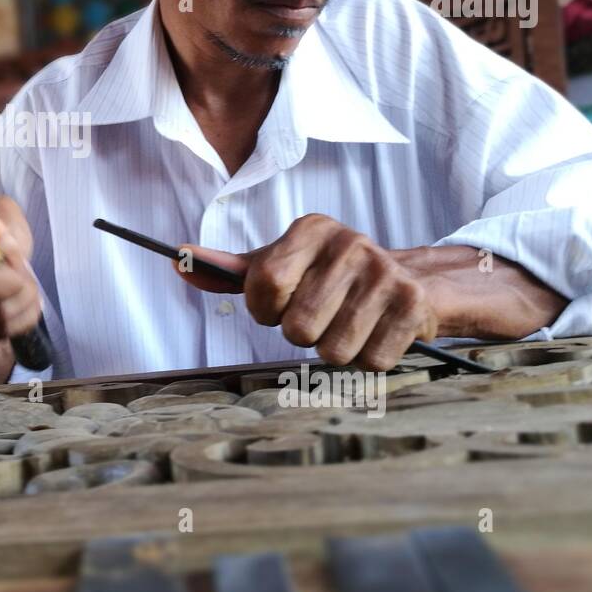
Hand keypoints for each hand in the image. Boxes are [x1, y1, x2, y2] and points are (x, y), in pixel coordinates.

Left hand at [176, 214, 437, 370]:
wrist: (409, 282)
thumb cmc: (327, 279)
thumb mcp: (280, 265)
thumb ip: (229, 269)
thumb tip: (178, 258)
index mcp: (312, 229)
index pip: (264, 284)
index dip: (265, 309)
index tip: (278, 305)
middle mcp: (350, 243)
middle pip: (298, 327)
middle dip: (302, 334)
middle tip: (320, 317)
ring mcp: (385, 273)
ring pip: (334, 351)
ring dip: (335, 350)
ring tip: (347, 325)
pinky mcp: (413, 306)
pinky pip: (371, 362)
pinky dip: (368, 359)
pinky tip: (375, 333)